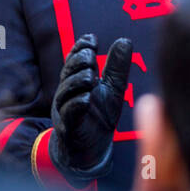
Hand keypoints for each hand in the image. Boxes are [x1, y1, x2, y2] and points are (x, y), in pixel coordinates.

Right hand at [49, 34, 132, 182]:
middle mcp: (67, 93)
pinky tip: (87, 98)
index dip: (80, 48)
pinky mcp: (68, 128)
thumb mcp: (112, 88)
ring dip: (77, 82)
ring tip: (92, 77)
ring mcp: (65, 111)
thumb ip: (117, 67)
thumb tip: (124, 40)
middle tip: (92, 58)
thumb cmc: (100, 116)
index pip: (74, 59)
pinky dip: (77, 105)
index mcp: (76, 81)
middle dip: (79, 62)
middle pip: (68, 72)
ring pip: (65, 92)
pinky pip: (69, 114)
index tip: (92, 39)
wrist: (92, 151)